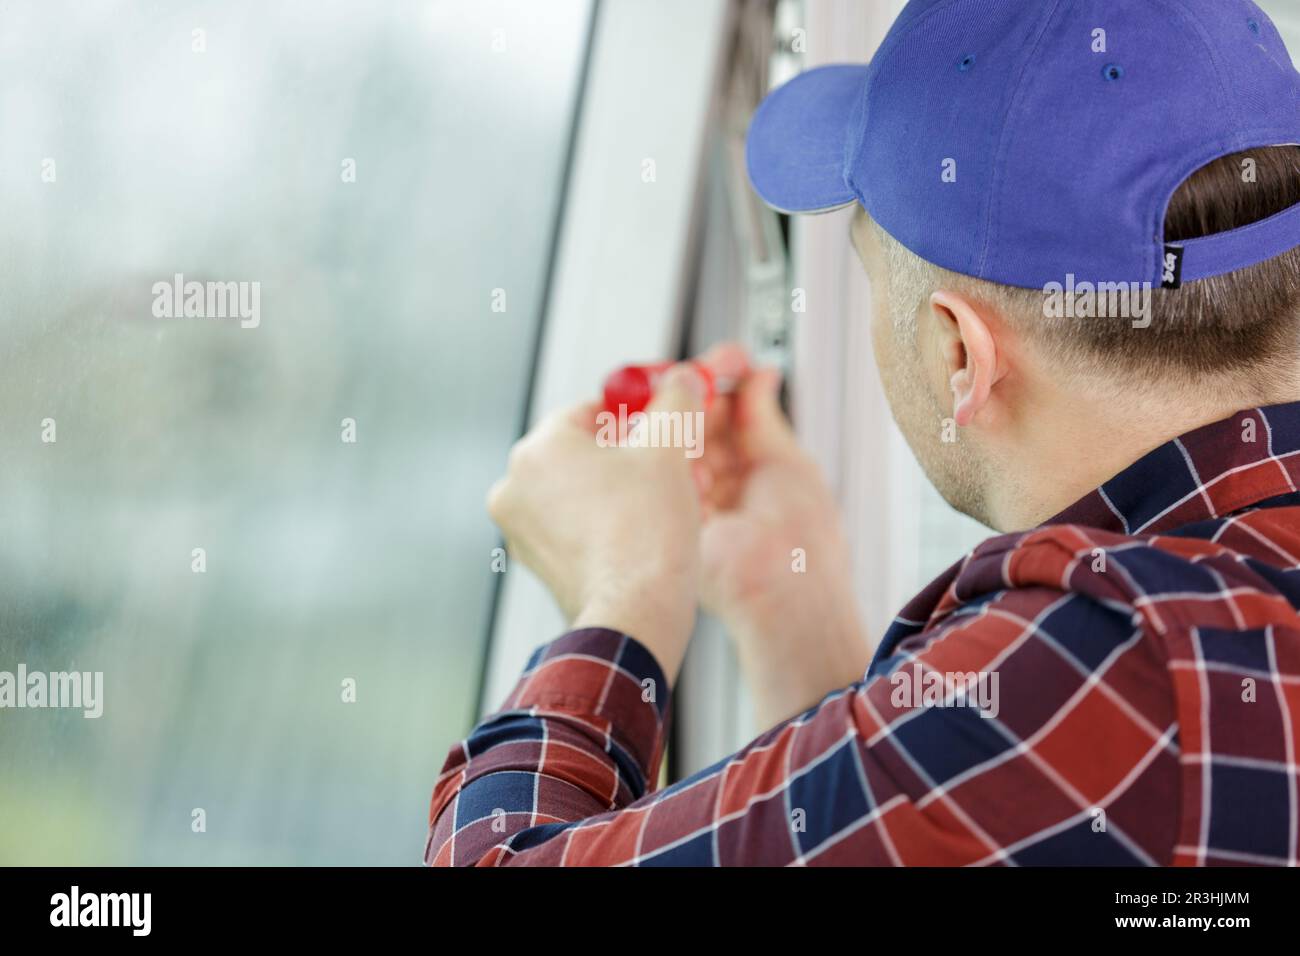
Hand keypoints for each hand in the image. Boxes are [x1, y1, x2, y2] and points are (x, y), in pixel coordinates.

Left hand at [487, 365, 707, 680]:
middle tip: (666, 463)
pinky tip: (637, 534)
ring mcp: (520, 530)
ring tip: (658, 502)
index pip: (587, 411)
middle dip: (625, 454)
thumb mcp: (669, 448)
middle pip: (580, 451)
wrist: (636, 613)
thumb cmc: (646, 535)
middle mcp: (514, 487)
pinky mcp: (536, 564)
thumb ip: (675, 401)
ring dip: (615, 489)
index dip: (631, 414)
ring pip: (576, 492)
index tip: (657, 421)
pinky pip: (571, 528)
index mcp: (537, 449)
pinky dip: (600, 525)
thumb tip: (681, 380)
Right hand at [695, 354, 871, 726]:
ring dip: (682, 428)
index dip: (718, 385)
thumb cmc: (801, 535)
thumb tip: (759, 372)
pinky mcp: (668, 521)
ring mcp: (693, 505)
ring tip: (684, 407)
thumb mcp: (784, 458)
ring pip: (675, 450)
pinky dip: (670, 456)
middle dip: (693, 399)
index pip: (724, 417)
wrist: (782, 592)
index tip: (715, 360)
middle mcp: (720, 488)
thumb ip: (761, 415)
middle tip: (690, 374)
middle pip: (695, 429)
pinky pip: (660, 475)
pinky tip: (677, 443)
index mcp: (754, 472)